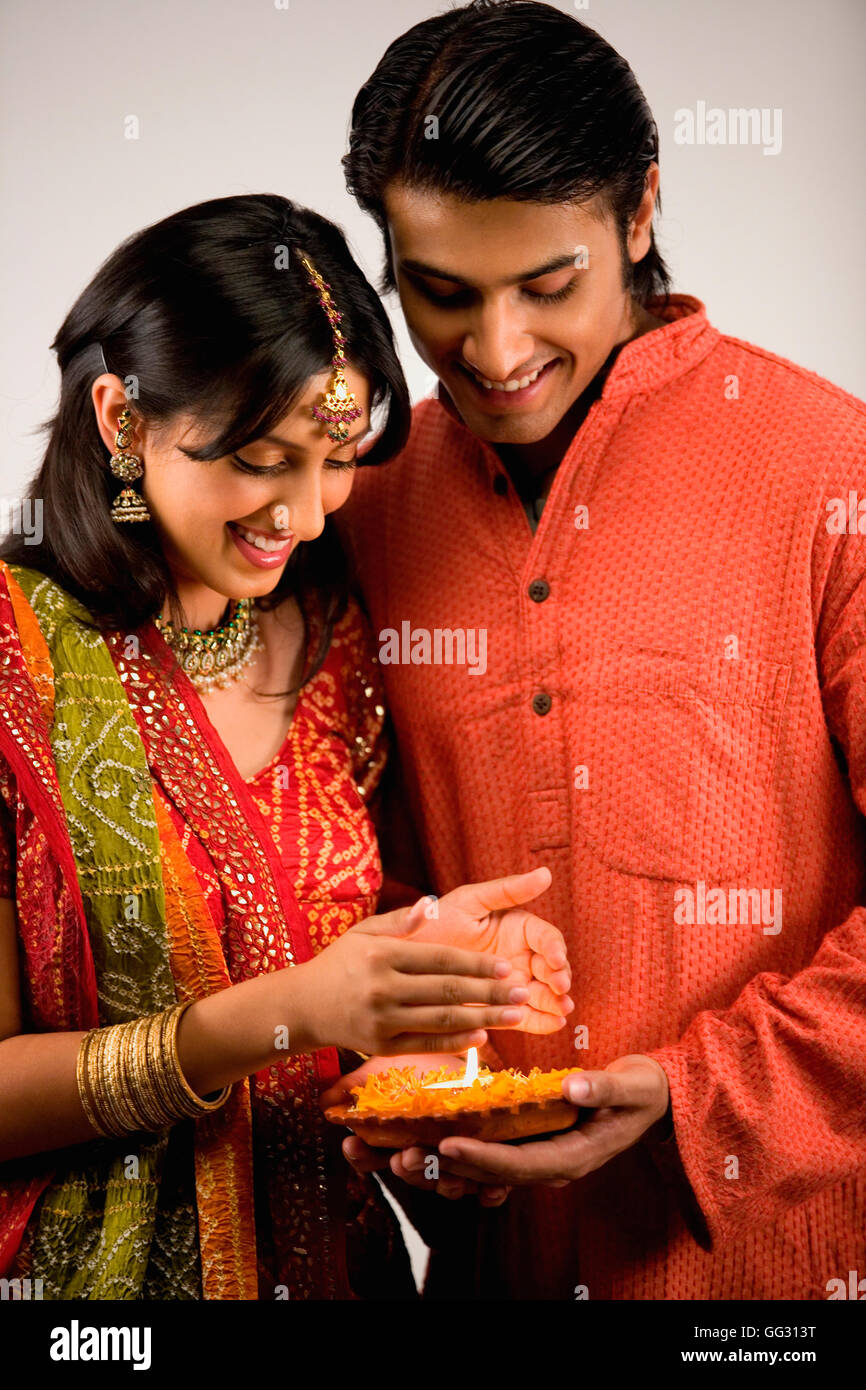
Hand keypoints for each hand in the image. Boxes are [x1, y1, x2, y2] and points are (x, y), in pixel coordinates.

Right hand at [296, 915, 529, 1055]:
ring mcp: (381, 1020)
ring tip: (515, 1017)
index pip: (441, 959)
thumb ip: (400, 921)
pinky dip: (456, 1042)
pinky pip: (426, 1044)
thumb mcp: (364, 933)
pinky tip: (482, 1037)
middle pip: (447, 991)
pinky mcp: (380, 1046)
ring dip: (483, 1019)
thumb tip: (433, 904)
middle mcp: (382, 988)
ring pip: (442, 1020)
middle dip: (490, 992)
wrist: (303, 1006)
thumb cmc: (340, 963)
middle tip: (523, 992)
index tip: (508, 966)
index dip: (477, 964)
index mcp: (382, 955)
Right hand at [320, 1055, 512, 1206]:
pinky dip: (492, 1193)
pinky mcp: (498, 1163)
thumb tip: (324, 1101)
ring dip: (444, 1182)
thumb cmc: (430, 1064)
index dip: (362, 1156)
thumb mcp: (392, 1067)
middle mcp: (429, 1154)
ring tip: (446, 1170)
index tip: (351, 1143)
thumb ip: (360, 1085)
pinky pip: (494, 1187)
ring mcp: (462, 1162)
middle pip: (413, 1174)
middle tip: (403, 1156)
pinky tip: (494, 1190)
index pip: (374, 1157)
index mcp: (402, 1137)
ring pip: (450, 1185)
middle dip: (407, 1169)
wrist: (480, 1058)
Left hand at [401, 866, 572, 1033]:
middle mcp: (519, 955)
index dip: (555, 948)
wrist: (402, 958)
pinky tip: (553, 1023)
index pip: (545, 937)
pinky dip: (541, 1021)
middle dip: (559, 978)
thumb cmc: (436, 920)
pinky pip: (523, 1015)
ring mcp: (510, 983)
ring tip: (562, 1011)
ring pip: (541, 993)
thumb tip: (546, 873)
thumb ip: (507, 890)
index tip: (556, 959)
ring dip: (555, 1001)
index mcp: (516, 928)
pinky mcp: (498, 1006)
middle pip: (550, 968)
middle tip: (561, 989)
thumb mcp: (470, 901)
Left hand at [426, 1055, 670, 1188]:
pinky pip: (483, 1158)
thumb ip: (604, 1090)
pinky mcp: (525, 1145)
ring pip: (480, 1173)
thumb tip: (574, 1088)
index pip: (520, 1164)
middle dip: (447, 1169)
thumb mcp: (630, 1087)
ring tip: (397, 1156)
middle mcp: (548, 1165)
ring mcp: (535, 1157)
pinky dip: (451, 1154)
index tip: (447, 1144)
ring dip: (440, 1168)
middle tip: (404, 1157)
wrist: (648, 1100)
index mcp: (572, 1157)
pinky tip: (417, 1144)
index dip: (483, 1157)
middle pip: (490, 1176)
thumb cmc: (640, 1092)